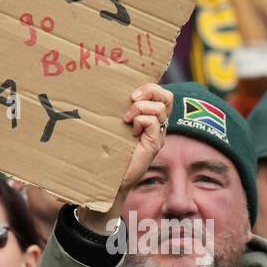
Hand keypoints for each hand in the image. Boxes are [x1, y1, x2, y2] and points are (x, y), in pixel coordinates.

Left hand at [78, 83, 172, 232]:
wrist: (108, 179)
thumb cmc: (106, 151)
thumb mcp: (111, 126)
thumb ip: (115, 112)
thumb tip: (99, 89)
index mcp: (149, 118)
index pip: (162, 94)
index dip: (150, 87)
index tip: (131, 93)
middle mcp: (157, 125)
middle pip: (167, 96)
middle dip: (150, 91)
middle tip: (131, 100)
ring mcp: (157, 135)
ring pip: (160, 108)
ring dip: (140, 108)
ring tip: (126, 119)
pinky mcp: (154, 145)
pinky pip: (153, 123)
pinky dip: (140, 121)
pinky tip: (130, 131)